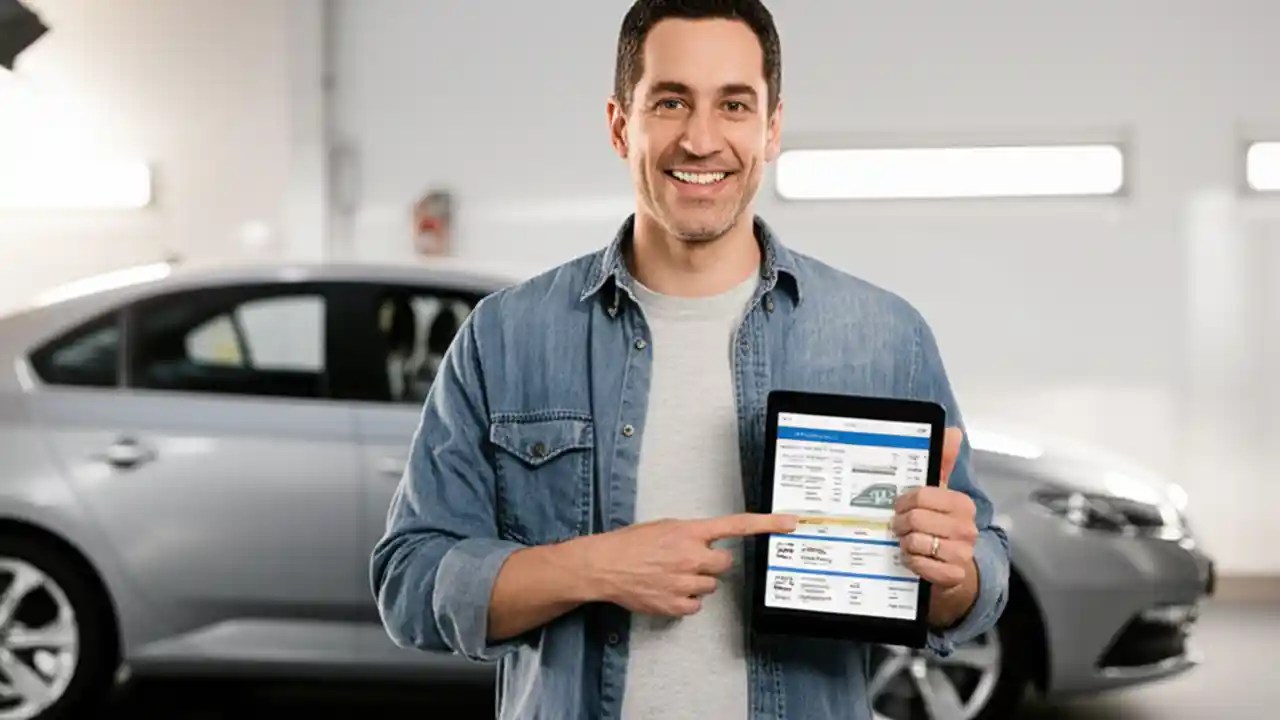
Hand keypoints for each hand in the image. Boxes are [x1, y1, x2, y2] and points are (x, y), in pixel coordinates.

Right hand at [580, 512, 797, 616]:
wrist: (604, 566)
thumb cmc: (630, 544)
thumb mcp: (664, 526)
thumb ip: (690, 534)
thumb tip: (706, 543)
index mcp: (689, 531)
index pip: (736, 526)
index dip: (766, 524)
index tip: (790, 523)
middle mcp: (691, 555)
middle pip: (724, 564)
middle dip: (711, 563)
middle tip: (690, 561)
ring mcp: (684, 582)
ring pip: (710, 586)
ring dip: (696, 582)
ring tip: (670, 575)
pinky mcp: (676, 604)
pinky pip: (696, 605)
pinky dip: (685, 600)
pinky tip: (667, 590)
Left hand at [891, 427, 977, 592]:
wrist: (950, 567)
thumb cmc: (939, 527)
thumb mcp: (938, 494)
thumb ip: (943, 462)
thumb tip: (953, 432)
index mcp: (962, 504)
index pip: (922, 495)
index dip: (903, 501)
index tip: (900, 506)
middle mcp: (966, 528)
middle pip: (915, 518)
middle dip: (900, 524)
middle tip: (899, 527)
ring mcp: (962, 552)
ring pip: (916, 542)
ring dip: (905, 543)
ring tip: (907, 542)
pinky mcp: (953, 574)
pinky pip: (920, 565)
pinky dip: (911, 562)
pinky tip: (913, 559)